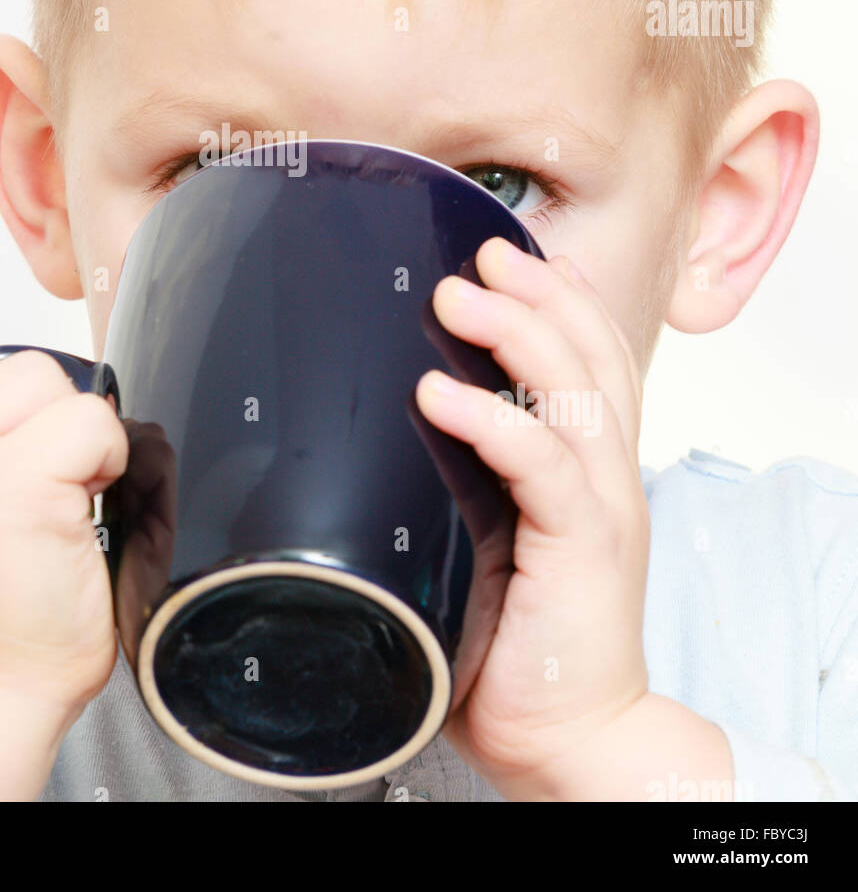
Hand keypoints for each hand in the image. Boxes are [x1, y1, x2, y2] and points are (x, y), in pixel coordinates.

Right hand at [0, 339, 128, 797]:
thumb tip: (27, 392)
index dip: (6, 409)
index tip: (11, 471)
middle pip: (15, 368)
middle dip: (47, 421)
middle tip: (46, 491)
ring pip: (50, 382)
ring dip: (76, 435)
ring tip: (62, 499)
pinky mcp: (9, 482)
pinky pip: (90, 422)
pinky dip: (107, 459)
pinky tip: (83, 511)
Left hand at [415, 238, 651, 798]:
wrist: (565, 734)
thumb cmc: (515, 637)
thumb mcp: (486, 533)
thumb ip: (462, 477)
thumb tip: (384, 425)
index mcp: (587, 464)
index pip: (590, 356)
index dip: (558, 297)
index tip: (506, 254)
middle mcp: (605, 472)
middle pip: (590, 353)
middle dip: (537, 292)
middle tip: (478, 255)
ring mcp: (602, 507)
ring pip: (576, 392)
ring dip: (518, 334)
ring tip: (457, 296)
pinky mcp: (586, 550)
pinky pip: (547, 469)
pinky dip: (497, 424)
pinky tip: (441, 395)